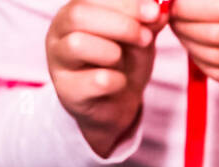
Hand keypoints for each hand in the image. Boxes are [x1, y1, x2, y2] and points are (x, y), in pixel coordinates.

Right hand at [46, 0, 167, 157]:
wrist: (116, 105)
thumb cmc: (124, 64)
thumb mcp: (139, 37)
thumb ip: (147, 22)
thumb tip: (160, 9)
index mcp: (76, 11)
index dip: (125, 2)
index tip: (154, 11)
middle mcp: (59, 32)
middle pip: (78, 15)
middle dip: (120, 24)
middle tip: (146, 38)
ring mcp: (59, 62)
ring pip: (78, 45)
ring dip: (113, 52)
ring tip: (123, 60)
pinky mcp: (68, 91)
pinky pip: (95, 81)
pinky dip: (116, 81)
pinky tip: (119, 82)